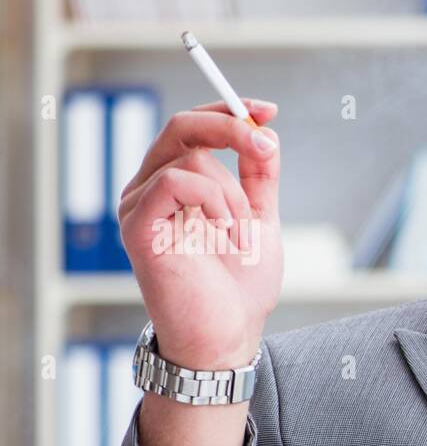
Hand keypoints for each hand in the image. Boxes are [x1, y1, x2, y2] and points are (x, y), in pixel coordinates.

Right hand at [117, 98, 282, 369]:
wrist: (228, 335)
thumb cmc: (240, 287)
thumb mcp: (260, 220)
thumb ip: (259, 177)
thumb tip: (265, 132)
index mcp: (177, 184)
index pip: (193, 128)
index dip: (229, 110)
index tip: (269, 111)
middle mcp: (150, 189)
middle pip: (181, 127)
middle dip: (230, 128)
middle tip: (265, 144)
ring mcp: (139, 207)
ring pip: (190, 160)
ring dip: (233, 195)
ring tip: (241, 237)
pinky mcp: (137, 227)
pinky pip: (173, 181)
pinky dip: (212, 201)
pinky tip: (225, 233)